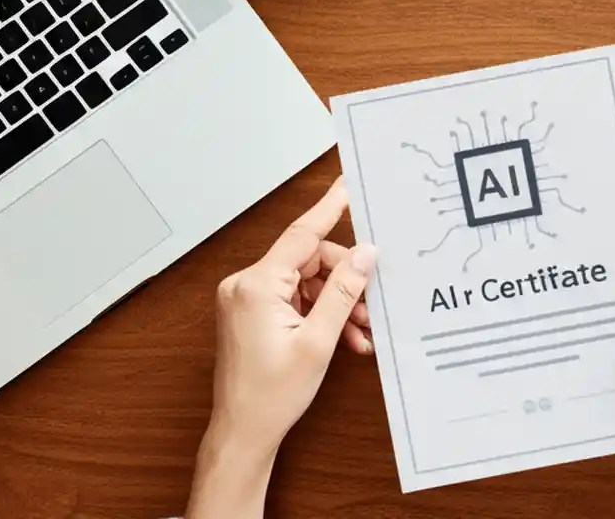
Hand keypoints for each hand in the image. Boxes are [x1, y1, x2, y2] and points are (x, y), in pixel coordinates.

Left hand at [187, 179, 376, 518]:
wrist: (243, 432)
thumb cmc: (271, 395)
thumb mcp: (319, 341)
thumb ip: (344, 292)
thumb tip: (365, 255)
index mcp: (256, 285)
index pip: (302, 234)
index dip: (330, 207)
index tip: (347, 183)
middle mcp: (245, 284)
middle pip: (310, 260)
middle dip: (345, 280)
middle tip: (371, 304)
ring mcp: (246, 298)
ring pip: (306, 281)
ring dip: (336, 302)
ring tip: (360, 329)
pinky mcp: (251, 311)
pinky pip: (294, 298)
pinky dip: (320, 313)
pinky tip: (344, 336)